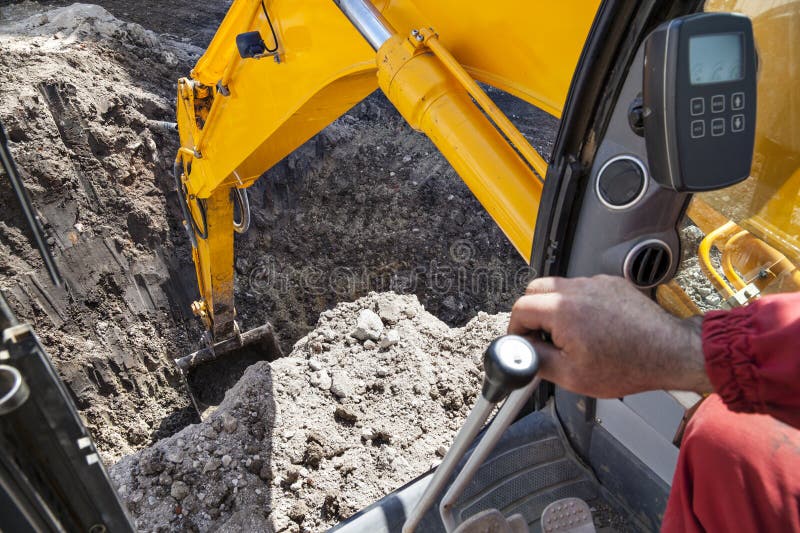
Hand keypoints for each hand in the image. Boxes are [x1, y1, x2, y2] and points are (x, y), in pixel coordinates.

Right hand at [508, 275, 710, 397]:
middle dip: (531, 313)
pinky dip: (578, 304)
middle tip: (540, 337)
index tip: (524, 343)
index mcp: (562, 310)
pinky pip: (583, 288)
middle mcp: (577, 289)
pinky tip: (591, 328)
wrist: (669, 353)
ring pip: (559, 287)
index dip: (517, 329)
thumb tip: (521, 352)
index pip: (520, 309)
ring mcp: (596, 283)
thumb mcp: (571, 375)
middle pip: (535, 290)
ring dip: (554, 308)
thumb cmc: (628, 365)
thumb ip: (537, 360)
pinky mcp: (611, 284)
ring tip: (569, 336)